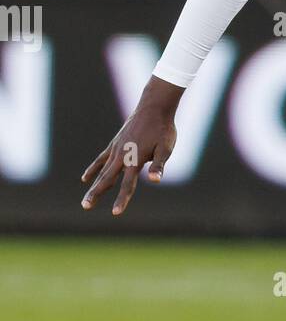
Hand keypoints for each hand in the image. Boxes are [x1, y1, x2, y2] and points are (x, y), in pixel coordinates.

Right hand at [81, 76, 182, 216]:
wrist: (154, 107)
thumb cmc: (163, 129)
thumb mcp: (166, 148)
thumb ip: (159, 165)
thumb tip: (155, 180)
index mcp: (135, 160)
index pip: (128, 184)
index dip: (122, 199)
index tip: (115, 213)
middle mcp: (122, 156)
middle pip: (107, 179)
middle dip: (97, 194)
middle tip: (85, 207)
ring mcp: (116, 149)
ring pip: (102, 171)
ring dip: (93, 186)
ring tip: (85, 201)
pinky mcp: (115, 143)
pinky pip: (101, 159)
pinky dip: (93, 169)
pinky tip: (85, 178)